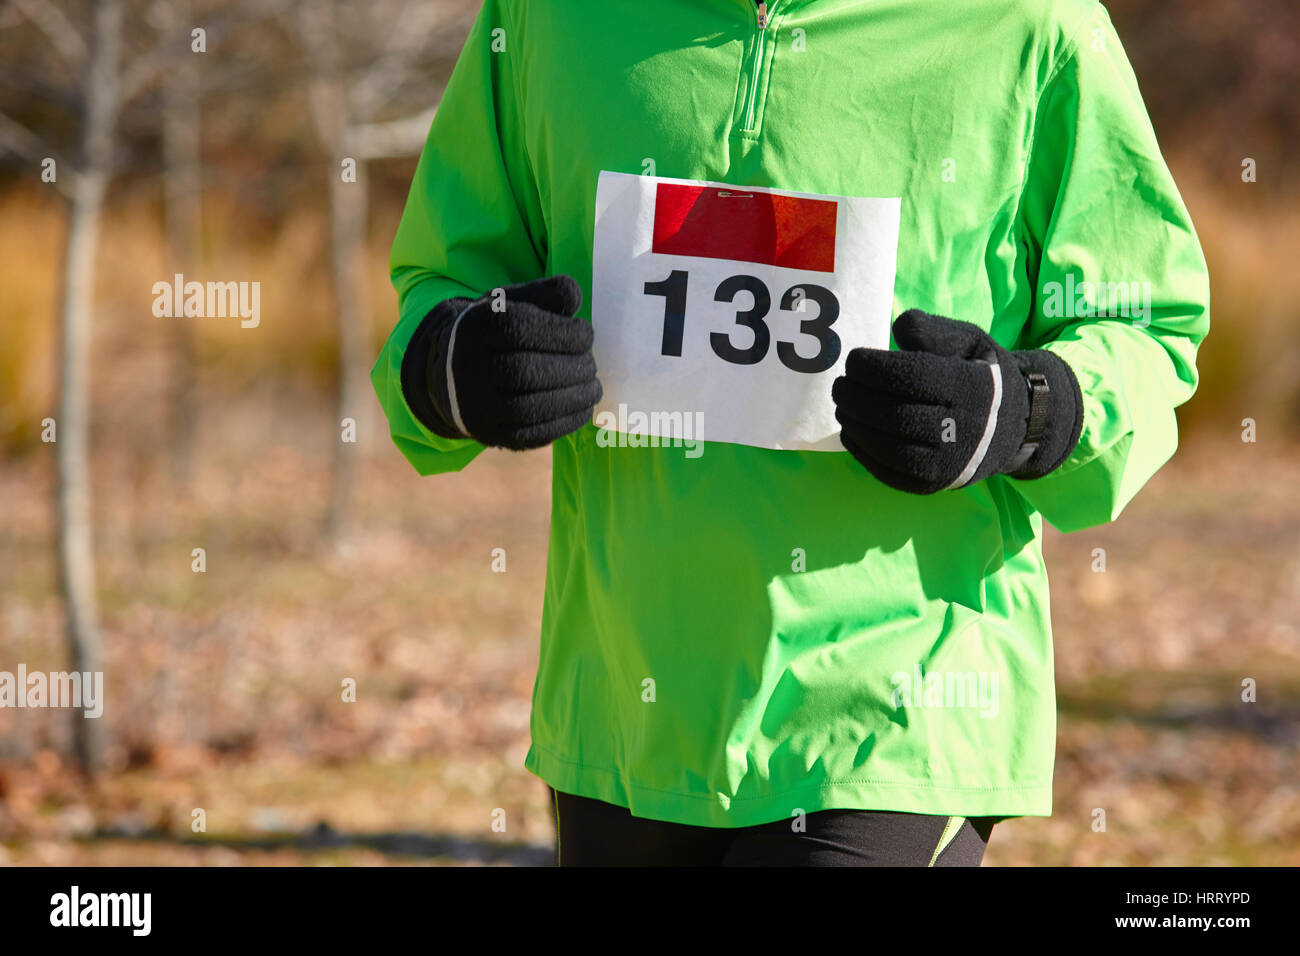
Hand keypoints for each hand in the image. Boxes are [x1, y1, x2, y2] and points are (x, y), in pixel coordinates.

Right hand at [404, 275, 602, 449]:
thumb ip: (546, 294)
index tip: (586, 334)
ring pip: (527, 408)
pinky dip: (564, 423)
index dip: (562, 333)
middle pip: (523, 371)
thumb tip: (574, 296)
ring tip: (593, 387)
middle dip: (569, 368)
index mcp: (474, 327)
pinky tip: (583, 408)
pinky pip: (529, 436)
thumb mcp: (515, 303)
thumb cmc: (498, 334)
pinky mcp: (489, 434)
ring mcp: (475, 406)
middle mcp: (466, 367)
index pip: (519, 329)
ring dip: (572, 398)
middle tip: (591, 364)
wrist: (456, 374)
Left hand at [831, 310, 1081, 493]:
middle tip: (839, 385)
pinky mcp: (935, 484)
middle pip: (896, 416)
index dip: (874, 368)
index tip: (854, 360)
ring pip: (891, 449)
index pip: (913, 377)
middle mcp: (963, 429)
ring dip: (856, 427)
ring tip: (842, 407)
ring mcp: (949, 463)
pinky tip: (851, 433)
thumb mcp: (970, 342)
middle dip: (857, 399)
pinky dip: (864, 454)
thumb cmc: (982, 375)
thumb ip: (935, 331)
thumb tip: (898, 326)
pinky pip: (891, 474)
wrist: (1017, 424)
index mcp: (971, 388)